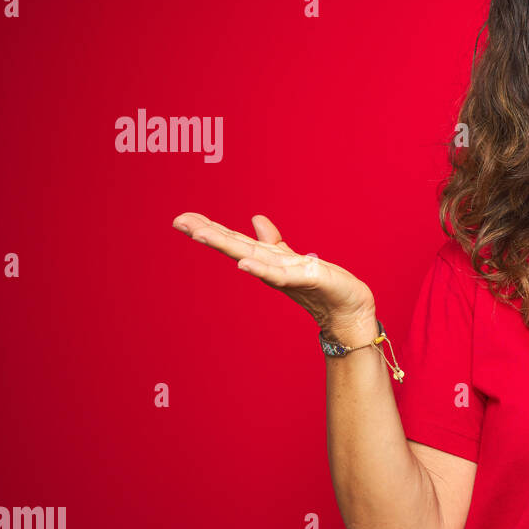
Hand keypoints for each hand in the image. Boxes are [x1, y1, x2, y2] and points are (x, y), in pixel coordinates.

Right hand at [171, 212, 375, 330]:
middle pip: (235, 247)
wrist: (349, 310)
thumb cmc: (324, 287)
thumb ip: (273, 242)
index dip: (210, 228)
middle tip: (179, 222)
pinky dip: (261, 270)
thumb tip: (255, 219)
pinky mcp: (306, 281)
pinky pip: (280, 275)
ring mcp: (286, 275)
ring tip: (201, 235)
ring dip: (226, 246)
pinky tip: (243, 264)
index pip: (235, 240)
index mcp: (268, 259)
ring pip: (250, 258)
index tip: (182, 218)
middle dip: (208, 234)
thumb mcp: (294, 258)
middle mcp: (271, 267)